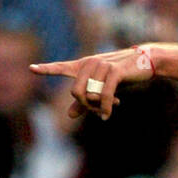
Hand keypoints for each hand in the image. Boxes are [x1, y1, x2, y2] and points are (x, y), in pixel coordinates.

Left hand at [30, 44, 156, 120]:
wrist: (145, 62)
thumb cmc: (123, 75)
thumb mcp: (102, 89)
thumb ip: (85, 101)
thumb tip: (69, 115)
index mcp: (84, 66)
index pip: (61, 67)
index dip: (46, 69)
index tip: (31, 69)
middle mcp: (89, 63)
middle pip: (76, 92)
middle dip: (86, 106)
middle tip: (97, 111)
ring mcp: (101, 66)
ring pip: (91, 96)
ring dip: (99, 107)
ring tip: (109, 107)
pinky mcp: (114, 71)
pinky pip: (104, 95)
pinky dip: (106, 108)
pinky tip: (108, 115)